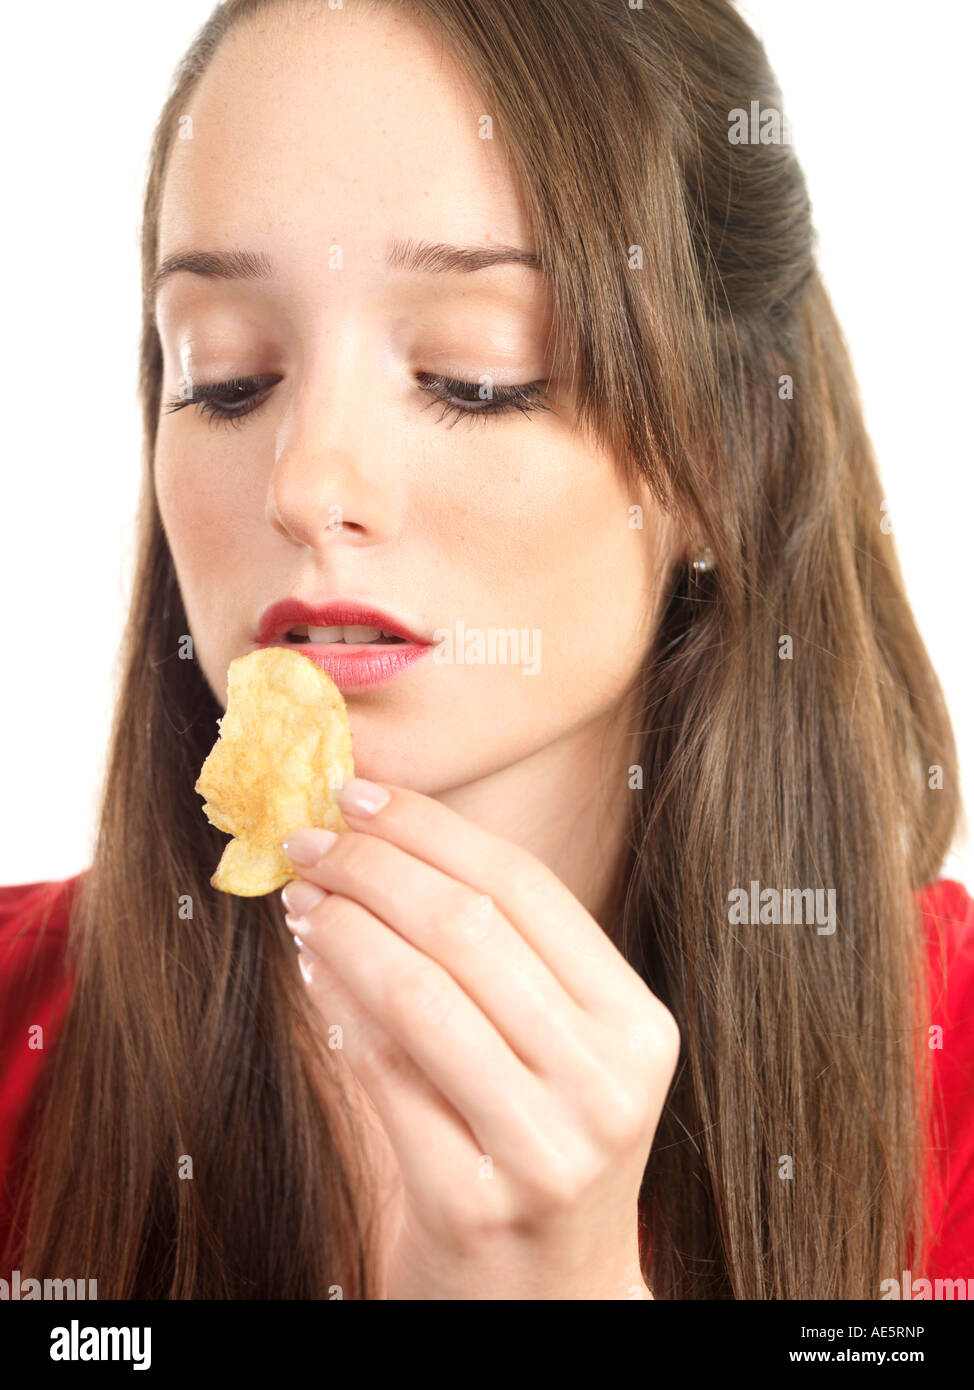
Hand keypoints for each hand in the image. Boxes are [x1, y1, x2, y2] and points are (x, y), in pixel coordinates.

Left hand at [280, 777, 678, 1299]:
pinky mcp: (477, 1202)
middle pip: (469, 929)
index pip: (527, 888)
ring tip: (300, 899)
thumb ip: (502, 959)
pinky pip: (384, 1077)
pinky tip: (311, 973)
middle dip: (372, 866)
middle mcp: (608, 1082)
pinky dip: (337, 1009)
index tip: (359, 795)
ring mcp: (549, 1147)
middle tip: (308, 839)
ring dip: (343, 930)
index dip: (431, 829)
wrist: (547, 1299)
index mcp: (639, 1026)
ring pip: (421, 993)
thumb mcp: (557, 1050)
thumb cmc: (540, 1146)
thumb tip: (383, 841)